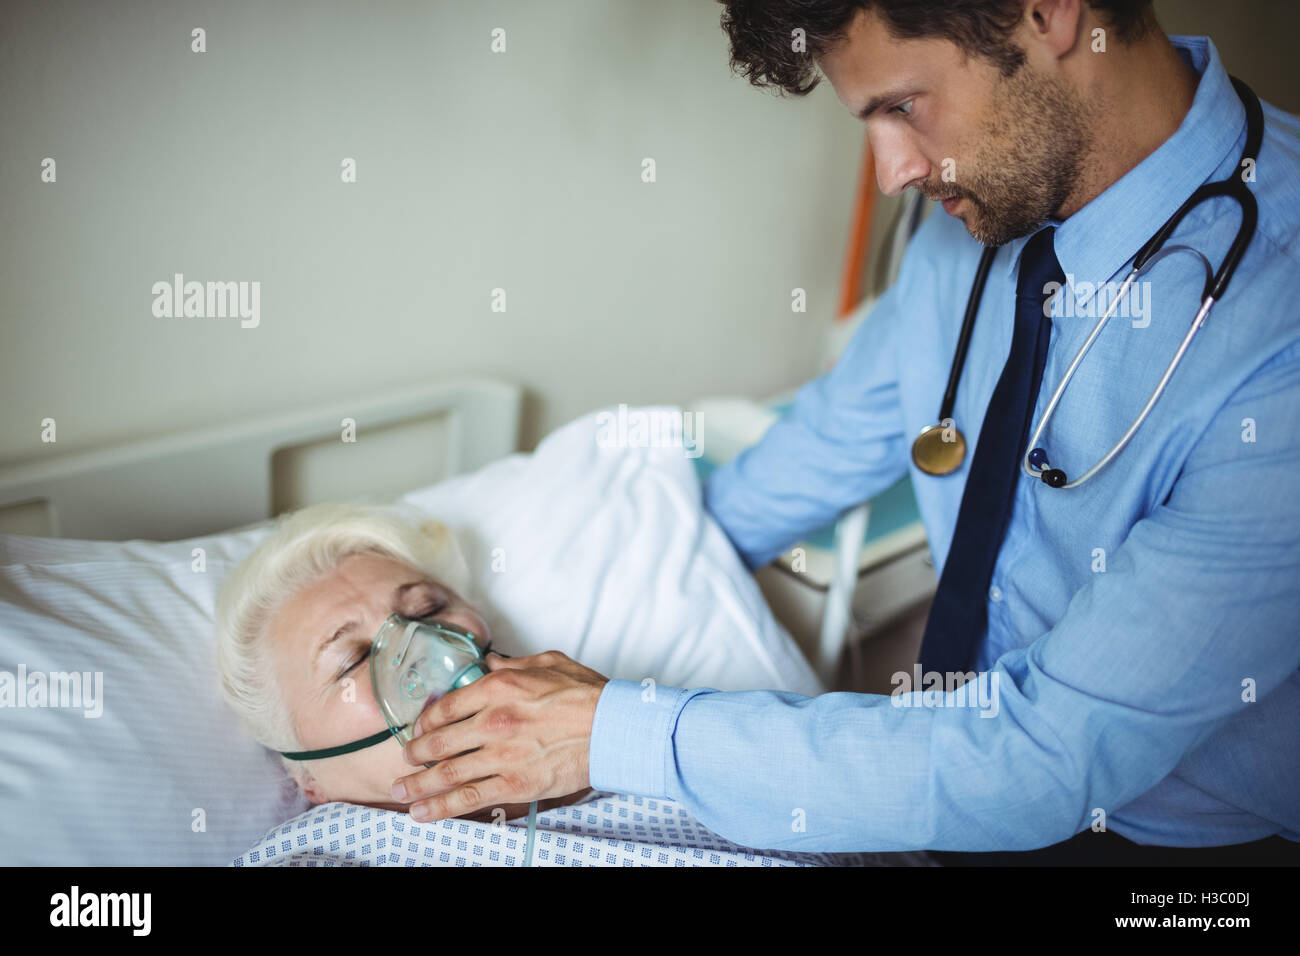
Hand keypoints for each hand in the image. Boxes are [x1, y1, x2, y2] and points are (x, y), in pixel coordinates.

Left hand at [391, 650, 608, 821]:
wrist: (615, 728)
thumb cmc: (589, 696)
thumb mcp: (549, 662)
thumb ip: (515, 664)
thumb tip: (492, 663)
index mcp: (499, 687)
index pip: (446, 706)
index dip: (426, 721)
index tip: (420, 728)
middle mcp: (492, 720)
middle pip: (438, 741)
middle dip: (414, 754)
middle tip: (404, 761)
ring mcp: (501, 756)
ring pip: (446, 773)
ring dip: (417, 785)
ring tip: (401, 792)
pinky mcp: (514, 785)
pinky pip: (468, 798)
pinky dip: (440, 807)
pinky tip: (422, 813)